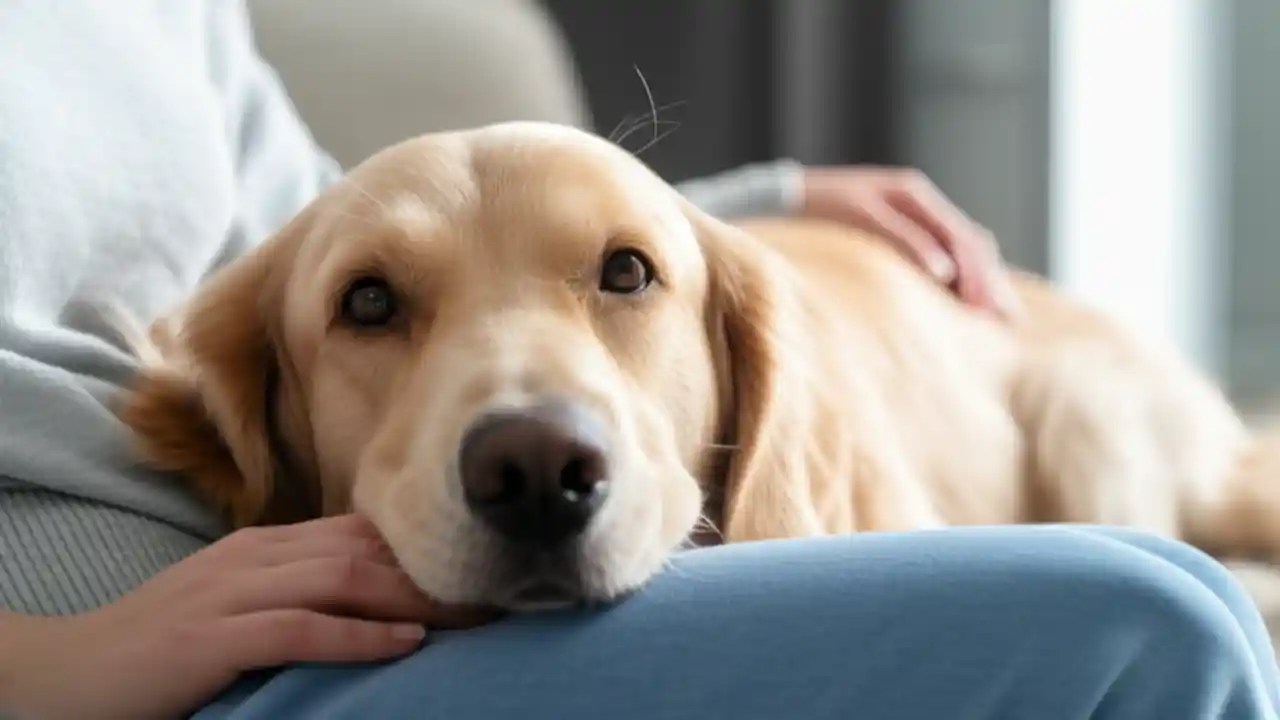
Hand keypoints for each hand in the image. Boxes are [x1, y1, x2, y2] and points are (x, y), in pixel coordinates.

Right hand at [0, 514, 494, 719]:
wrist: (70, 674)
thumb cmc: (167, 646)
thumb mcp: (240, 607)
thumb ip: (299, 594)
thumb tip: (378, 601)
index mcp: (267, 548)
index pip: (362, 536)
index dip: (425, 551)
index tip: (482, 572)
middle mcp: (256, 558)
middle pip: (366, 552)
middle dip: (436, 572)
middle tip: (500, 594)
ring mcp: (232, 593)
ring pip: (342, 580)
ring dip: (414, 597)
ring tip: (473, 614)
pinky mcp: (211, 637)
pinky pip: (297, 629)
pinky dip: (357, 635)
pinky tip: (404, 643)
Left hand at [801, 166, 1021, 317]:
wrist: (786, 197)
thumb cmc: (819, 207)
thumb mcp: (861, 218)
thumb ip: (905, 241)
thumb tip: (945, 272)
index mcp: (915, 194)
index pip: (963, 238)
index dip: (978, 275)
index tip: (986, 309)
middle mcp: (922, 203)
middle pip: (972, 244)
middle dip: (991, 282)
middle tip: (1008, 320)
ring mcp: (916, 217)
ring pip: (965, 250)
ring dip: (984, 282)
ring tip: (1002, 317)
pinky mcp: (904, 233)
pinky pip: (947, 253)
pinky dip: (965, 277)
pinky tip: (971, 301)